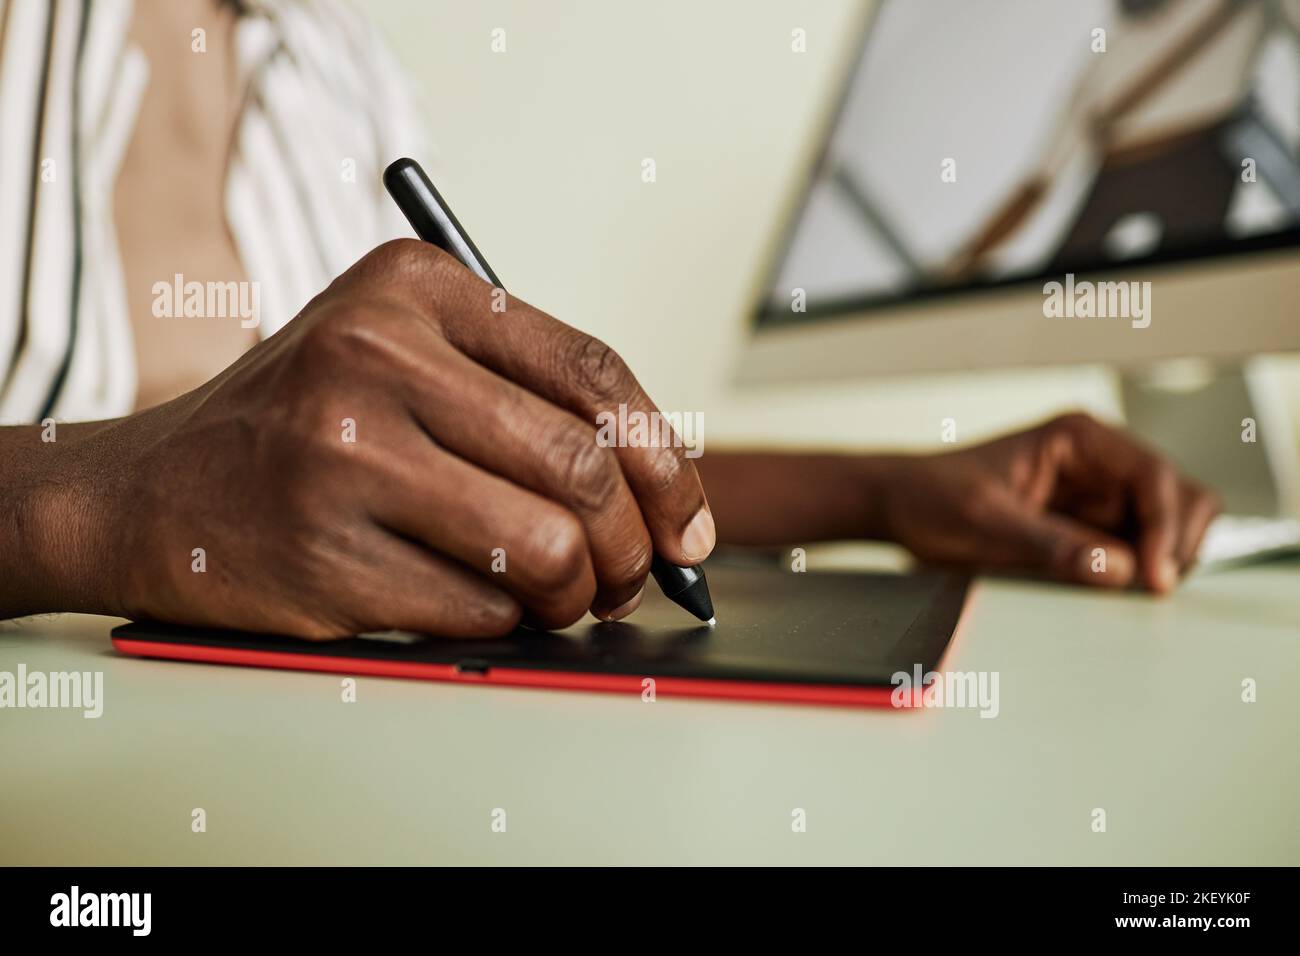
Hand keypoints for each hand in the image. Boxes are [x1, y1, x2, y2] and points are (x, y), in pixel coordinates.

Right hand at [44, 240, 714, 636]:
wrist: (149, 488)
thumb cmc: (302, 425)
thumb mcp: (400, 356)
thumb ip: (522, 396)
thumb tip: (665, 492)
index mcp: (413, 286)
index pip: (592, 372)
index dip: (667, 460)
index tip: (688, 520)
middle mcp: (374, 353)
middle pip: (582, 467)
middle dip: (633, 545)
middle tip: (632, 576)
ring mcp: (342, 454)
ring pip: (543, 549)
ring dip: (576, 593)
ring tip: (563, 598)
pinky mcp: (322, 552)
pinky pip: (479, 610)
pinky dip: (505, 623)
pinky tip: (482, 606)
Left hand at [882, 413, 1219, 591]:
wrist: (899, 505)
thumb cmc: (932, 498)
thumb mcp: (985, 523)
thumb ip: (1050, 544)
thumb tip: (1121, 570)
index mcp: (1080, 438)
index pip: (1153, 476)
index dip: (1166, 527)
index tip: (1155, 579)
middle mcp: (1100, 460)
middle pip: (1179, 495)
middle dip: (1177, 541)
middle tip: (1152, 592)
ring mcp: (1099, 494)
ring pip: (1167, 525)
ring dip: (1163, 558)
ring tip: (1134, 596)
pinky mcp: (1091, 526)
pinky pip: (1137, 549)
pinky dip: (1140, 572)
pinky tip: (1118, 595)